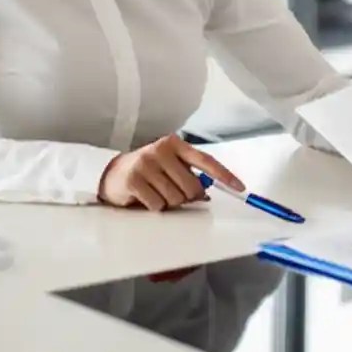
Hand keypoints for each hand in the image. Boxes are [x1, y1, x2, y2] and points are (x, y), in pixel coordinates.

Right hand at [98, 135, 244, 211]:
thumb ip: (189, 175)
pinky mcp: (134, 180)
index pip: (206, 160)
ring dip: (169, 202)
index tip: (239, 187)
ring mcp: (146, 164)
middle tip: (173, 192)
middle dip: (187, 196)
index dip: (224, 175)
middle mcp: (161, 150)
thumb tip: (207, 195)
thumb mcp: (169, 167)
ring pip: (175, 198)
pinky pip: (158, 205)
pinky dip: (155, 206)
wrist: (112, 173)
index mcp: (175, 144)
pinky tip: (145, 196)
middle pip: (191, 186)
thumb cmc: (148, 171)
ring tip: (156, 192)